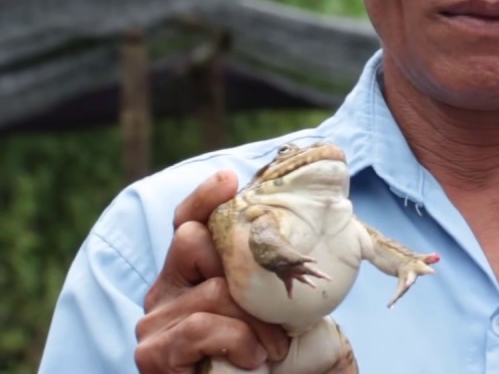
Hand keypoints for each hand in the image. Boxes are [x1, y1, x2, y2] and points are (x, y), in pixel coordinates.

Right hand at [135, 171, 290, 372]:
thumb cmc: (271, 355)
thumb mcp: (276, 305)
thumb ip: (270, 271)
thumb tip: (307, 222)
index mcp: (190, 274)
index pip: (188, 222)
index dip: (205, 199)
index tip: (230, 180)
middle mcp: (164, 292)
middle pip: (195, 243)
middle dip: (246, 273)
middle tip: (276, 311)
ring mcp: (153, 323)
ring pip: (212, 290)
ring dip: (256, 322)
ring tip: (273, 348)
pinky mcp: (154, 354)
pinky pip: (202, 325)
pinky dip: (237, 340)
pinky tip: (252, 359)